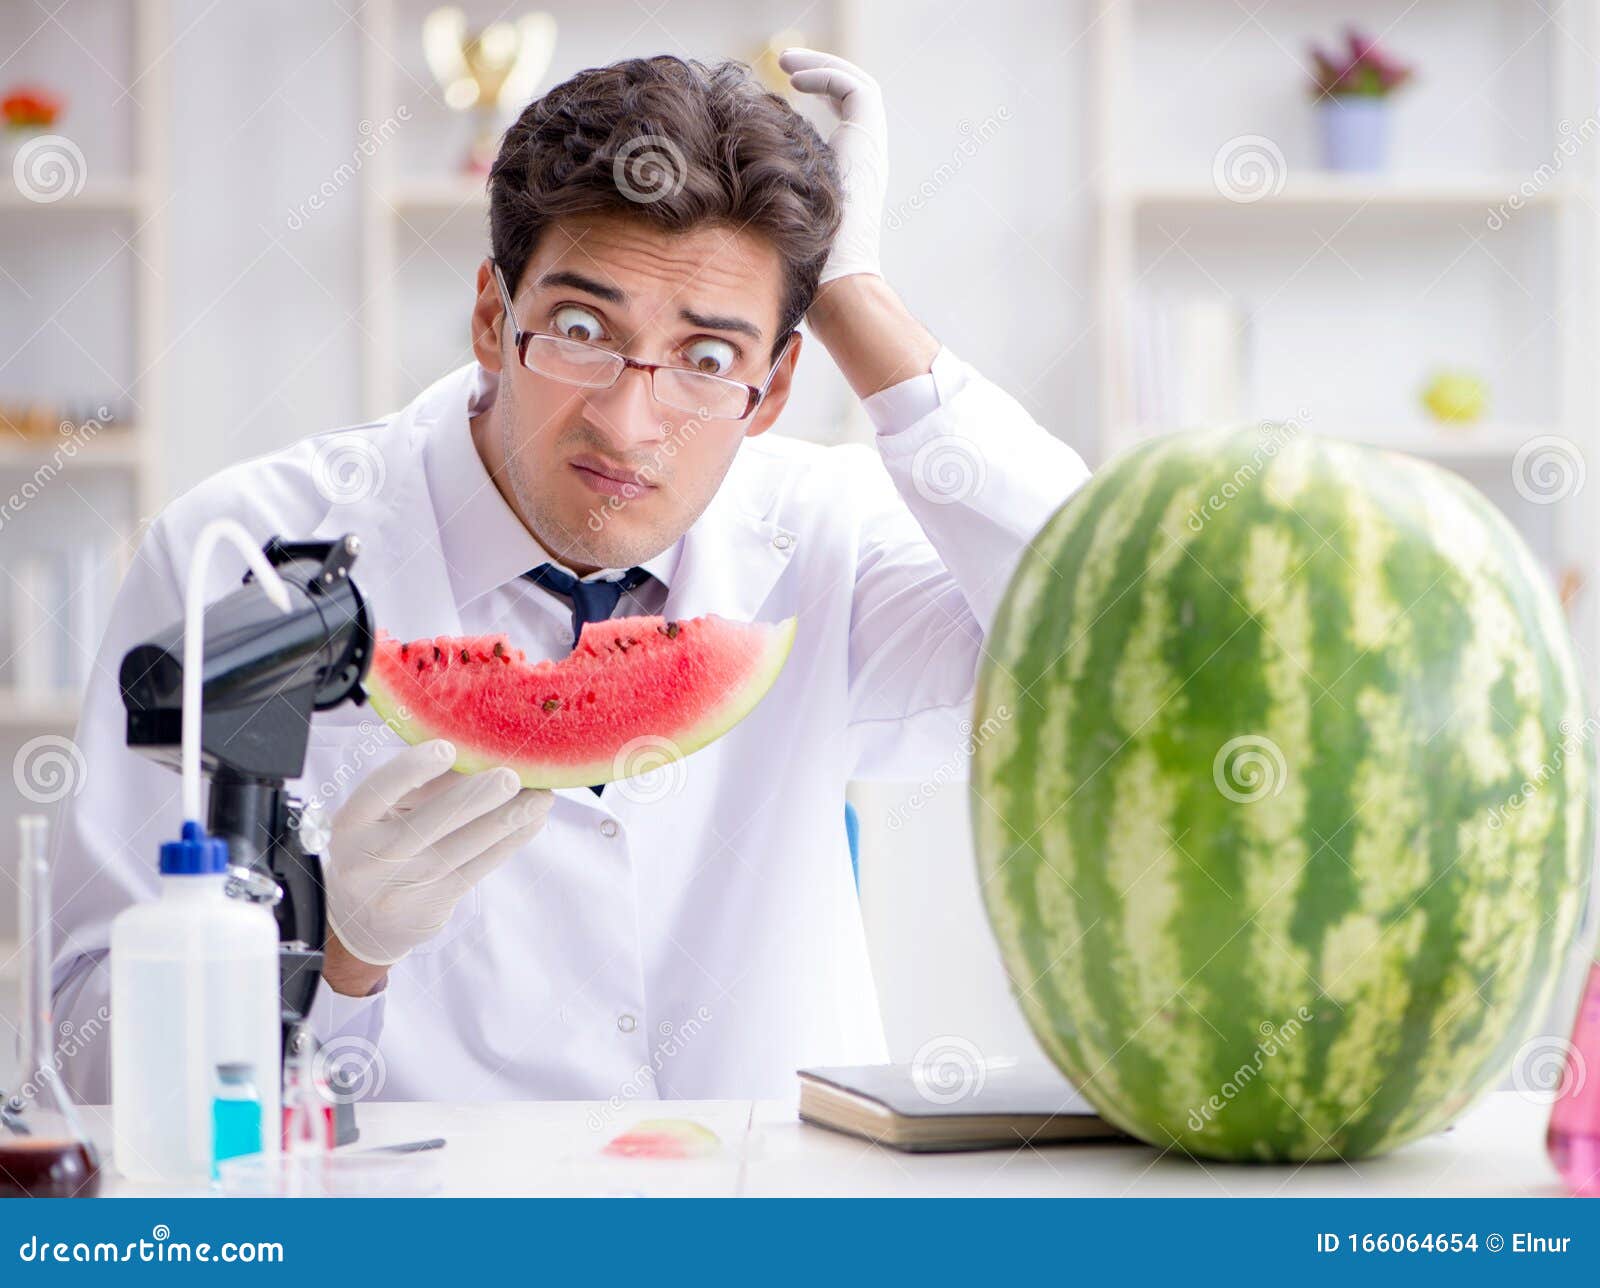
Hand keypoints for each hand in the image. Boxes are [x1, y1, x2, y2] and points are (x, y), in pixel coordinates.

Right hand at [323, 740, 552, 968]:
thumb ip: (419, 788)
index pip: (378, 791)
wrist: (364, 920)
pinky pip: (479, 867)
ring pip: (463, 846)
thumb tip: (476, 754)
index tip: (448, 748)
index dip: (411, 769)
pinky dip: (510, 841)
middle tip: (513, 775)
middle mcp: (371, 856)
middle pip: (429, 822)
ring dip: (508, 819)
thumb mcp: (380, 816)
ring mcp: (403, 884)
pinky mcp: (434, 902)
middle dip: (476, 797)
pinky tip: (532, 820)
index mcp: (351, 822)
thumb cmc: (376, 847)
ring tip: (541, 796)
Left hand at [780, 48, 887, 284]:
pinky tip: (795, 78)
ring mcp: (870, 148)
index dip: (822, 91)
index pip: (847, 115)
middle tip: (786, 62)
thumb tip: (726, 186)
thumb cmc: (803, 263)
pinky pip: (856, 89)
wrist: (836, 279)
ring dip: (822, 65)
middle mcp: (866, 156)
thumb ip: (773, 194)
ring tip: (787, 62)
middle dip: (821, 69)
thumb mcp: (784, 215)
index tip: (789, 84)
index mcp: (851, 169)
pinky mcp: (868, 140)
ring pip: (859, 85)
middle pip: (854, 94)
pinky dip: (826, 75)